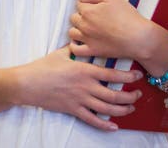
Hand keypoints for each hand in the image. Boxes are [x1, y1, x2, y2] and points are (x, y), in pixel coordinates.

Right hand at [16, 46, 142, 130]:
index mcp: (85, 70)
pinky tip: (114, 126)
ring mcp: (80, 100)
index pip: (112, 75)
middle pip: (114, 94)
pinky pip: (92, 120)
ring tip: (131, 108)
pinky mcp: (73, 110)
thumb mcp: (61, 53)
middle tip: (138, 94)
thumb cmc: (44, 67)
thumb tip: (84, 41)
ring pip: (107, 108)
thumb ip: (76, 49)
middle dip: (130, 96)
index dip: (128, 76)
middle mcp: (86, 86)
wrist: (28, 84)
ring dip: (122, 109)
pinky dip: (105, 125)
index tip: (138, 76)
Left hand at [68, 0, 156, 59]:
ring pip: (72, 33)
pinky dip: (74, 46)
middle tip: (93, 17)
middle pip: (73, 17)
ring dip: (76, 29)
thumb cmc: (127, 16)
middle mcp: (84, 25)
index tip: (94, 6)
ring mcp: (87, 39)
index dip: (86, 4)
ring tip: (86, 28)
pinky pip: (75, 50)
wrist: (138, 37)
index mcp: (88, 11)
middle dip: (80, 15)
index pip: (78, 4)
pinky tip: (80, 42)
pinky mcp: (92, 51)